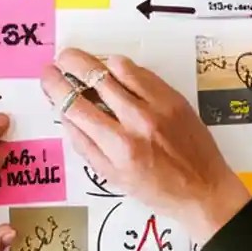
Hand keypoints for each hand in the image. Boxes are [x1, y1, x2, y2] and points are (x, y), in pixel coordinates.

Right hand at [40, 49, 251, 243]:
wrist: (204, 190)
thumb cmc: (157, 190)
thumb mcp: (112, 177)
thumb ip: (85, 145)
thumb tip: (66, 114)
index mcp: (119, 147)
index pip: (75, 105)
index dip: (55, 86)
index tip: (47, 76)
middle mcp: (137, 121)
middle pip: (94, 75)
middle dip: (70, 62)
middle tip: (61, 60)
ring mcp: (158, 105)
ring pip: (118, 65)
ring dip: (98, 62)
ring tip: (89, 67)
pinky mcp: (174, 96)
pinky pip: (142, 71)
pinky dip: (123, 69)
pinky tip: (117, 76)